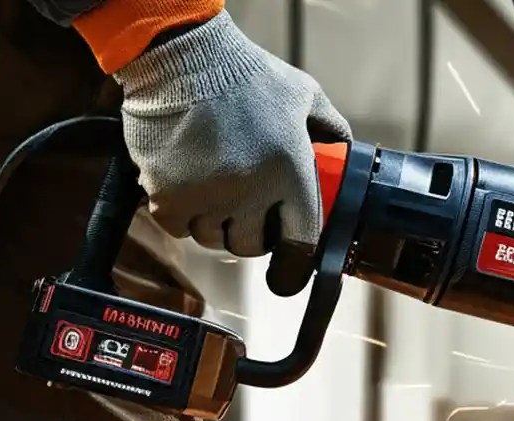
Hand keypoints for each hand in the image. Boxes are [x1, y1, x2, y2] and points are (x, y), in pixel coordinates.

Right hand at [114, 10, 350, 257]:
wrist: (181, 57)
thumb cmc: (245, 74)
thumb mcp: (304, 95)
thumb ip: (330, 128)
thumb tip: (345, 154)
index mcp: (292, 174)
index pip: (301, 243)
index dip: (294, 263)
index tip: (287, 271)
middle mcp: (252, 193)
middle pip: (251, 247)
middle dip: (250, 234)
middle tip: (245, 212)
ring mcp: (209, 198)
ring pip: (212, 239)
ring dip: (214, 224)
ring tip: (214, 193)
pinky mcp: (168, 196)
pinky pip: (179, 228)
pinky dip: (181, 216)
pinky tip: (186, 190)